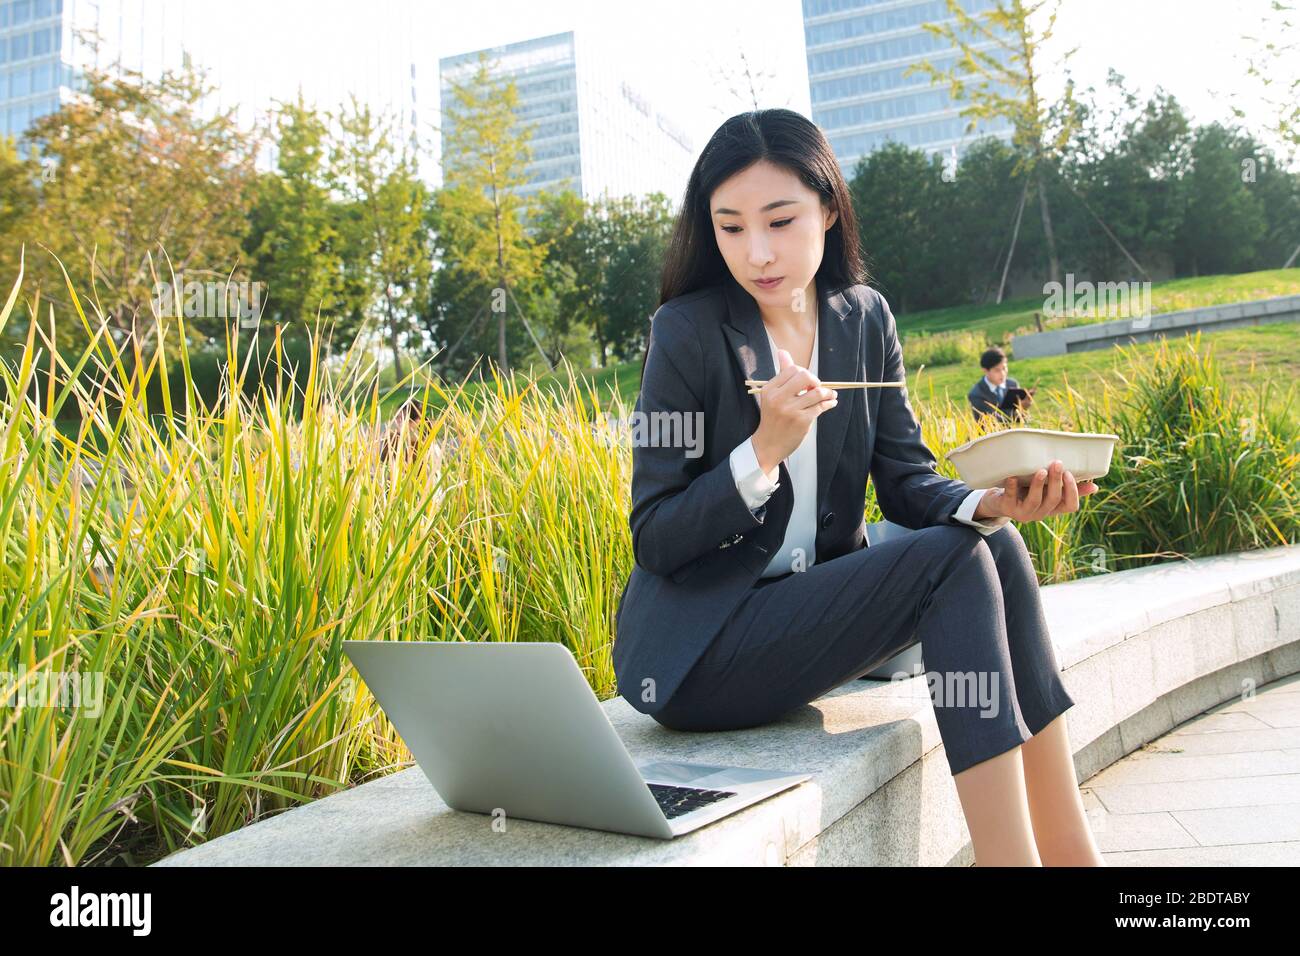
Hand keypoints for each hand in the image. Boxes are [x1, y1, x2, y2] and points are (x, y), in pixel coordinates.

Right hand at [750, 348, 837, 472]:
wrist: (768, 444)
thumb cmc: (773, 417)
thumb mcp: (773, 394)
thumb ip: (781, 373)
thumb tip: (782, 351)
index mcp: (770, 389)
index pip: (793, 369)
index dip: (805, 373)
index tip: (808, 382)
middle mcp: (779, 398)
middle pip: (805, 376)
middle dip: (816, 381)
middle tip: (817, 388)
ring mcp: (791, 410)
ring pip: (817, 392)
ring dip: (828, 393)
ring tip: (830, 395)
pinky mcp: (802, 421)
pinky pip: (822, 406)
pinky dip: (830, 403)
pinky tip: (830, 403)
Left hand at [975, 459, 1098, 522]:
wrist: (998, 502)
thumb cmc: (1027, 492)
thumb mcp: (1047, 491)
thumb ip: (1067, 488)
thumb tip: (1095, 486)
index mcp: (1053, 508)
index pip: (1070, 506)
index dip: (1073, 491)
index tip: (1070, 473)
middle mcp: (1041, 513)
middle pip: (1053, 500)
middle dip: (1056, 481)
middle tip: (1057, 463)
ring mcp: (1024, 512)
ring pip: (1035, 501)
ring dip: (1038, 485)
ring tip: (1041, 471)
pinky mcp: (1007, 508)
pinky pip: (1010, 498)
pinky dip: (1012, 487)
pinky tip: (1013, 477)